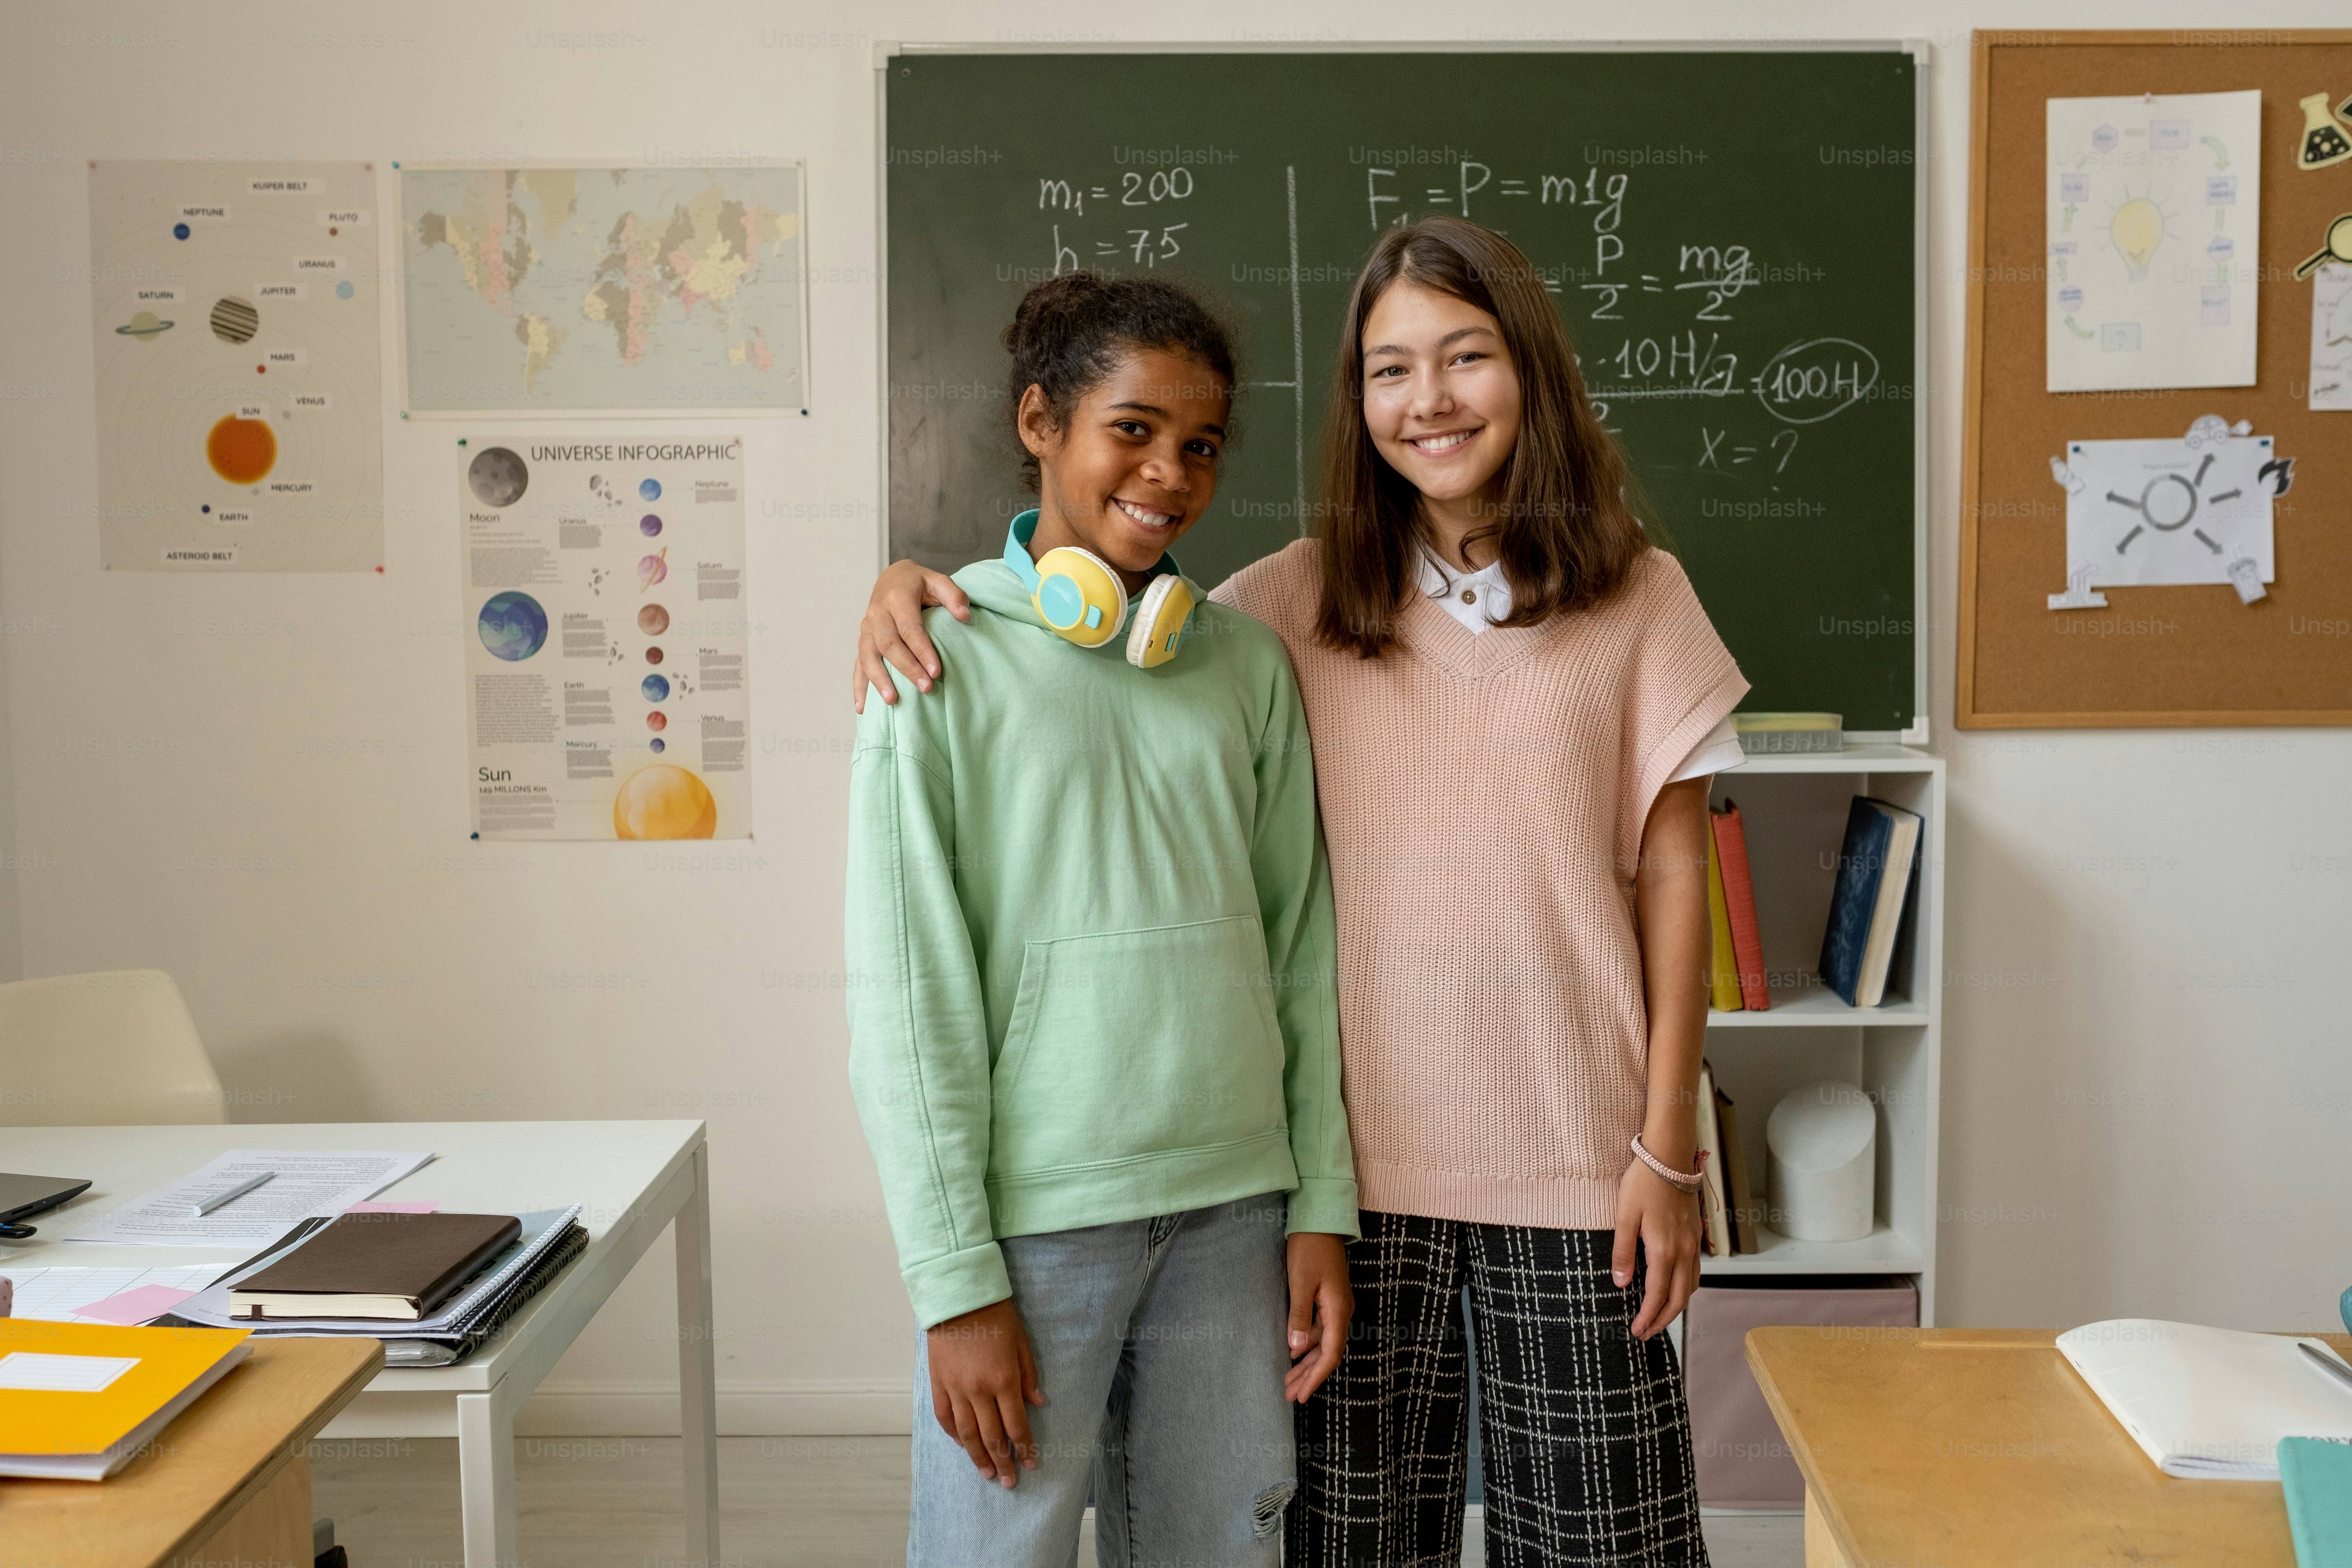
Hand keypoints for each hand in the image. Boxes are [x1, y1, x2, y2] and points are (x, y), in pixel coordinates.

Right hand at [853, 559, 969, 711]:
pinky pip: (857, 664)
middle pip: (888, 644)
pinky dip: (859, 686)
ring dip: (880, 679)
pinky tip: (863, 707)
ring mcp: (866, 628)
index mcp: (896, 597)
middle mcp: (876, 612)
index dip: (922, 650)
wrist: (892, 578)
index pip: (909, 628)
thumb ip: (954, 595)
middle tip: (925, 688)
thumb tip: (965, 616)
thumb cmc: (919, 584)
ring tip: (893, 701)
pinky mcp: (863, 640)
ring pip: (869, 656)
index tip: (936, 671)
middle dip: (906, 668)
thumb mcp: (939, 581)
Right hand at [926, 1299, 1042, 1486]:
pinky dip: (954, 1435)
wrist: (958, 1296)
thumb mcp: (1021, 1342)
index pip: (1016, 1425)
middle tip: (1010, 1481)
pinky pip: (945, 1417)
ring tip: (987, 1474)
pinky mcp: (938, 1383)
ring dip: (978, 1457)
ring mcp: (955, 1388)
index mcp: (1003, 1380)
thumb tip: (1037, 1404)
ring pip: (967, 1433)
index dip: (1025, 1448)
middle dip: (1003, 1461)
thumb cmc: (996, 1315)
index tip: (1031, 1463)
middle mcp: (978, 1390)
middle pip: (991, 1436)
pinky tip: (963, 1446)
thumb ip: (1028, 1376)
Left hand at [1283, 1232, 1351, 1402]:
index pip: (1330, 1354)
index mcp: (1338, 1310)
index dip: (1316, 1377)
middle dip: (1309, 1376)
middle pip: (1327, 1353)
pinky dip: (1306, 1344)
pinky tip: (1294, 1353)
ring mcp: (1336, 1306)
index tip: (1302, 1395)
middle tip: (1290, 1395)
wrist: (1320, 1221)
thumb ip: (1299, 1315)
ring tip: (1288, 1380)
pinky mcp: (1328, 1299)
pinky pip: (1319, 1330)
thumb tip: (1295, 1349)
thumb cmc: (1309, 1249)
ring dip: (1306, 1362)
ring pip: (1322, 1343)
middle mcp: (1341, 1312)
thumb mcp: (1301, 1282)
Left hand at [1611, 1159, 1701, 1340]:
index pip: (1657, 1295)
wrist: (1669, 1158)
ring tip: (1659, 1317)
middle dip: (1663, 1319)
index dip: (1648, 1317)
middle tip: (1646, 1332)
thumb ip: (1622, 1252)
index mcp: (1664, 1250)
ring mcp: (1693, 1244)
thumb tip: (1620, 1282)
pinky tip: (1673, 1289)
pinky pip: (1695, 1272)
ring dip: (1676, 1306)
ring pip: (1691, 1287)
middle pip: (1678, 1298)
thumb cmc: (1644, 1183)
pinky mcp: (1695, 1236)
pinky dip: (1686, 1289)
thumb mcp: (1624, 1217)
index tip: (1637, 1330)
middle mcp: (1683, 1252)